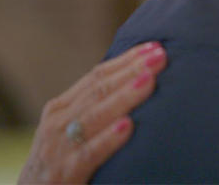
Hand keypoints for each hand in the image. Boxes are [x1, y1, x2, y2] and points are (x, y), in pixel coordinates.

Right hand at [18, 42, 166, 183]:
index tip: (155, 46)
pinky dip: (108, 138)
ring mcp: (58, 148)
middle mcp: (58, 123)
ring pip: (94, 115)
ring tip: (149, 80)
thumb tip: (139, 80)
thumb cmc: (61, 161)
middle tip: (161, 55)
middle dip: (132, 70)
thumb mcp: (72, 130)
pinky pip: (88, 153)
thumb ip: (97, 108)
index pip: (98, 76)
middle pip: (99, 89)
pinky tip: (128, 126)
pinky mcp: (63, 174)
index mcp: (62, 108)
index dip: (127, 59)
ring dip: (124, 96)